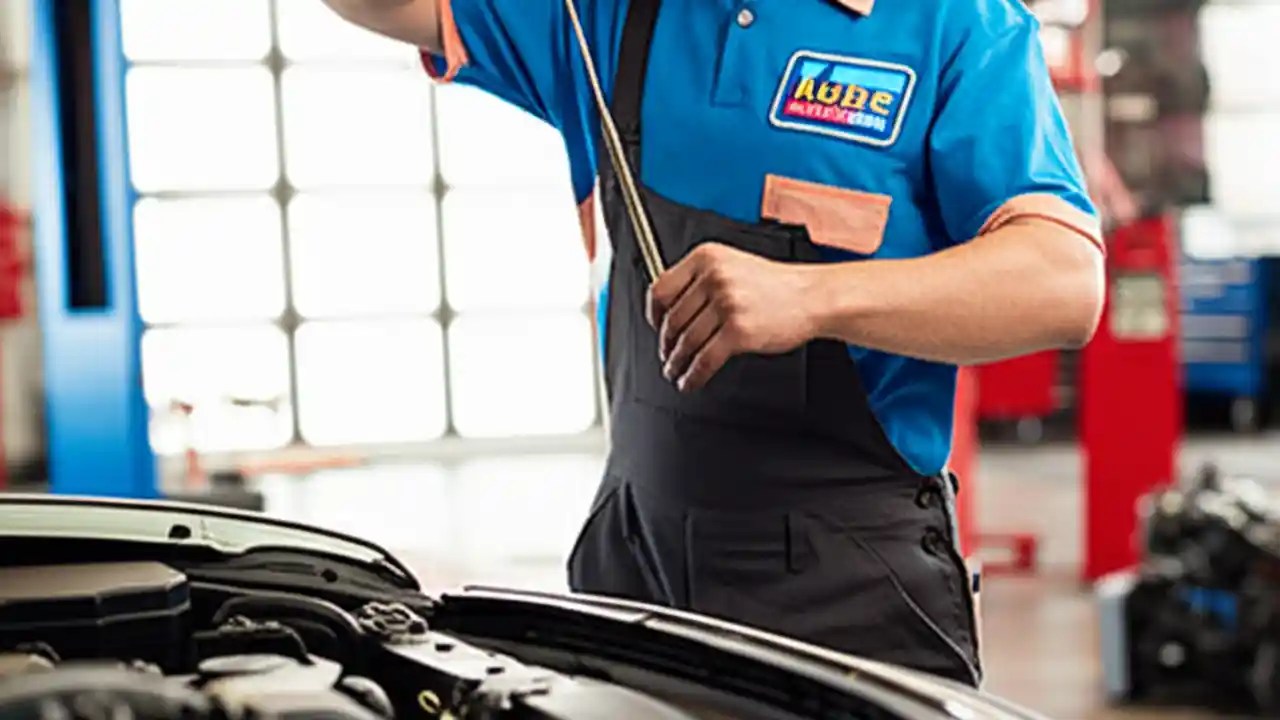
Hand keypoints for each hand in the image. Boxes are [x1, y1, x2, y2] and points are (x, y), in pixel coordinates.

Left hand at [647, 243, 818, 391]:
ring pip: (686, 342)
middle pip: (672, 320)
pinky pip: (705, 360)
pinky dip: (693, 376)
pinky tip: (691, 381)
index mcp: (707, 257)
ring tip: (676, 371)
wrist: (814, 296)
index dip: (653, 315)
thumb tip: (668, 313)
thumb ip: (701, 281)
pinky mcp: (739, 331)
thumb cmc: (776, 285)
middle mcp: (714, 277)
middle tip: (667, 355)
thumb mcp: (732, 266)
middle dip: (666, 345)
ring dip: (676, 363)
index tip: (656, 327)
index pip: (661, 289)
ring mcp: (727, 304)